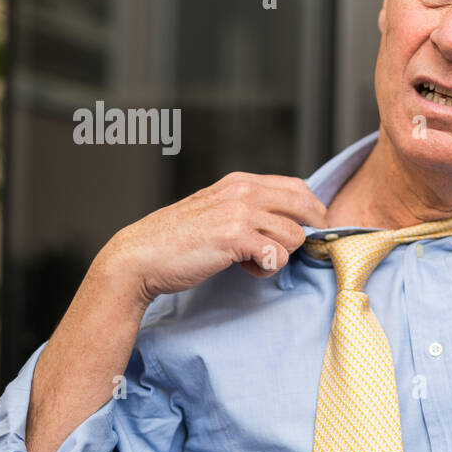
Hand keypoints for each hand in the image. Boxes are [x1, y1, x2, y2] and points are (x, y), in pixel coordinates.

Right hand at [96, 172, 328, 305]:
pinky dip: (265, 269)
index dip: (311, 212)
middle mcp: (242, 191)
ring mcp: (239, 212)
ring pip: (295, 236)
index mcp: (240, 182)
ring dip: (279, 256)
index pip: (298, 187)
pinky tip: (244, 268)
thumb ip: (248, 208)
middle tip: (288, 250)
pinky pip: (276, 256)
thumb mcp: (216, 210)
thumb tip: (289, 220)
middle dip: (307, 232)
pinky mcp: (234, 237)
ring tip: (251, 261)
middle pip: (305, 206)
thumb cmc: (177, 241)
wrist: (140, 257)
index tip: (305, 232)